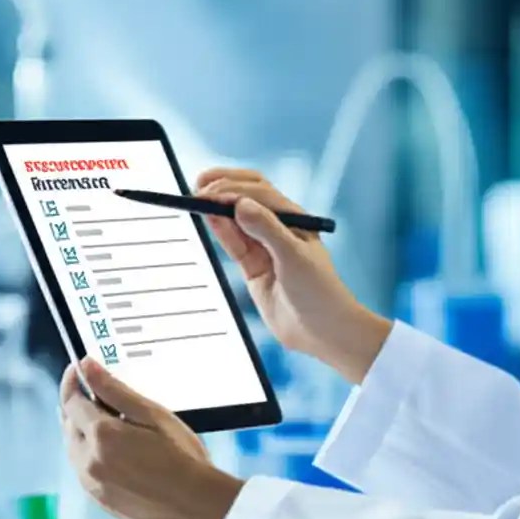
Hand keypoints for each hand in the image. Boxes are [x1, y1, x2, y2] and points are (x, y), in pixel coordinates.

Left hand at [60, 359, 244, 518]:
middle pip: (68, 426)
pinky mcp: (100, 501)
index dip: (72, 382)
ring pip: (74, 449)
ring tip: (108, 422)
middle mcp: (88, 462)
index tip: (78, 369)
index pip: (71, 401)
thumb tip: (86, 367)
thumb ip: (114, 390)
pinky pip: (84, 470)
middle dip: (77, 406)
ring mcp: (92, 485)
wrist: (198, 507)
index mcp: (101, 436)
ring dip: (82, 431)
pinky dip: (90, 454)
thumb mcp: (151, 415)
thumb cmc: (182, 456)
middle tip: (97, 394)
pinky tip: (113, 452)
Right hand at [196, 168, 391, 383]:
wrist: (322, 331)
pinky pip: (233, 243)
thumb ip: (267, 229)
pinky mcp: (253, 267)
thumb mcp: (294, 256)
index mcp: (294, 218)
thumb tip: (240, 205)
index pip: (259, 192)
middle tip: (198, 187)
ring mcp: (265, 248)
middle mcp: (279, 228)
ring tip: (196, 200)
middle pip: (246, 198)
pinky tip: (208, 219)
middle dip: (223, 188)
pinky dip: (220, 230)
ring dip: (217, 209)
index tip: (211, 189)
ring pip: (236, 220)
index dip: (234, 187)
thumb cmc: (320, 291)